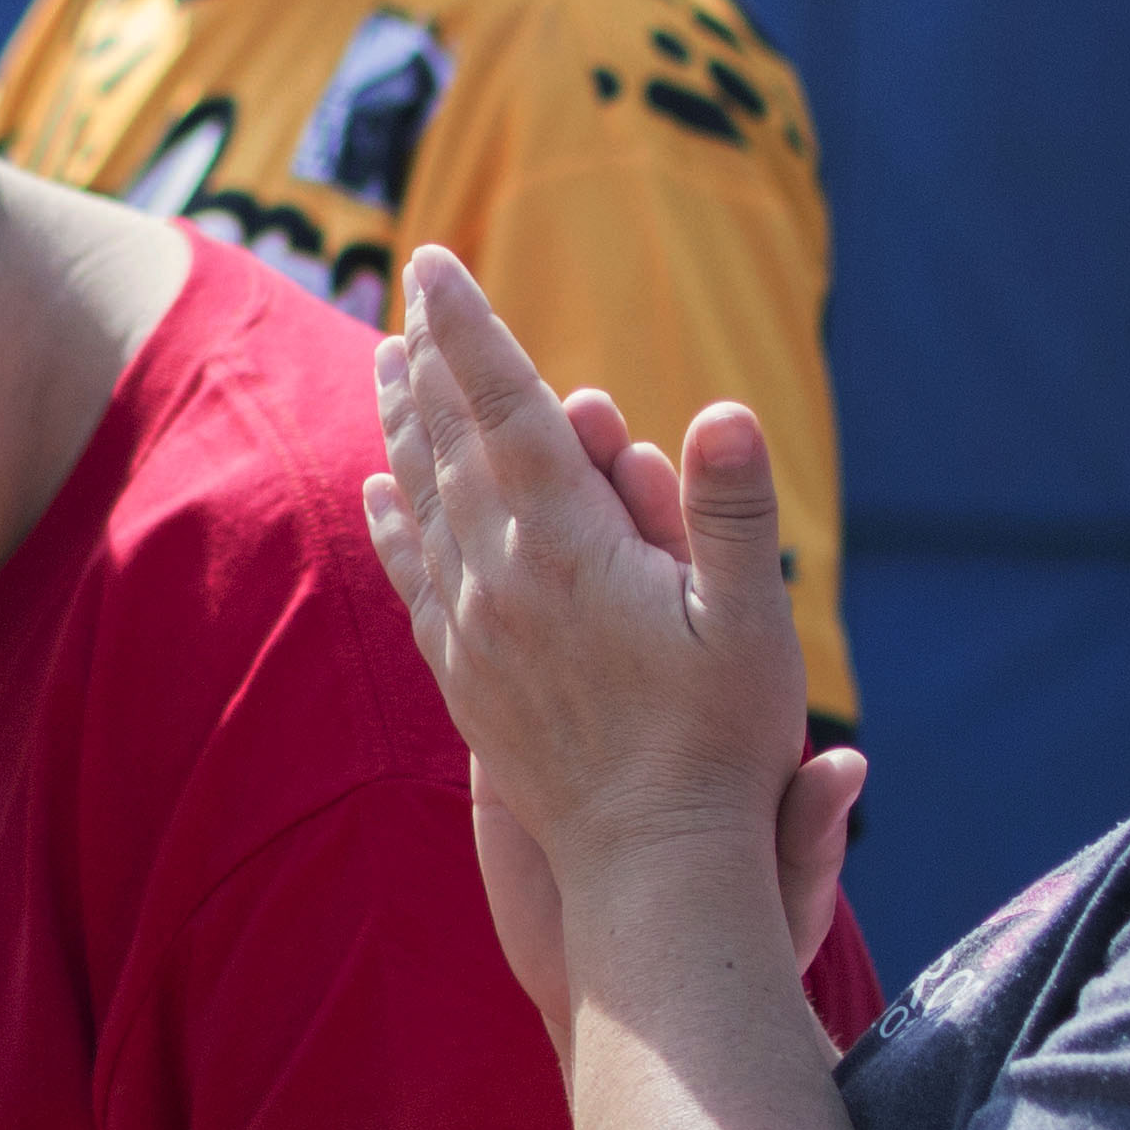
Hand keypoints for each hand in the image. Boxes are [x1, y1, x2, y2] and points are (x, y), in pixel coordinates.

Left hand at [361, 251, 865, 991]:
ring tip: (384, 362)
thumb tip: (725, 410)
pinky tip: (379, 490)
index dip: (468, 329)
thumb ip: (729, 510)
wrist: (651, 867)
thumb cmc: (721, 744)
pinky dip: (394, 520)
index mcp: (567, 547)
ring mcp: (474, 630)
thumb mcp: (750, 620)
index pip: (507, 409)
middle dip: (429, 360)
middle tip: (406, 293)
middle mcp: (500, 578)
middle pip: (451, 442)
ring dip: (404, 425)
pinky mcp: (466, 678)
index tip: (432, 263)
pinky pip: (414, 576)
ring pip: (422, 500)